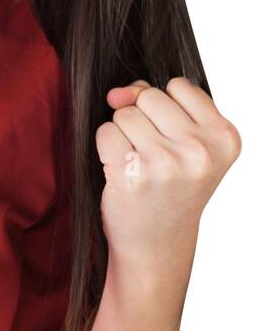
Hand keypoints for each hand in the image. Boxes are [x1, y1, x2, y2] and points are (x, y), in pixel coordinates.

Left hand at [95, 77, 241, 272]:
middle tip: (155, 157)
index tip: (174, 141)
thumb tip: (116, 93)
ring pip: (124, 113)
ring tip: (140, 165)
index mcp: (225, 137)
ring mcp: (166, 162)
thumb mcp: (185, 142)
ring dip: (123, 135)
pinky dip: (107, 148)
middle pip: (148, 96)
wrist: (157, 244)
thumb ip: (156, 101)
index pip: (178, 86)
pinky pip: (105, 132)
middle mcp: (200, 149)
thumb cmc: (171, 189)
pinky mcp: (132, 175)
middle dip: (142, 120)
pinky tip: (122, 172)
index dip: (165, 109)